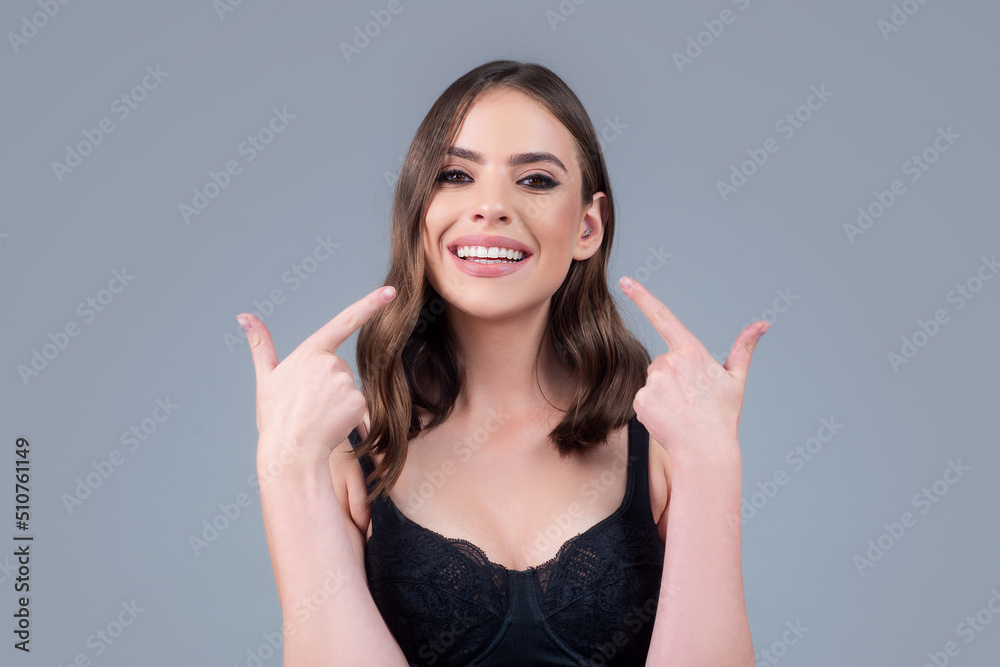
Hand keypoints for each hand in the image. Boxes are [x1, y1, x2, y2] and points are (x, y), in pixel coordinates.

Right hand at [238, 285, 394, 467]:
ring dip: (337, 398)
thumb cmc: (276, 417)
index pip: (345, 321)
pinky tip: (330, 423)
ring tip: (317, 414)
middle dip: (328, 381)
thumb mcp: (267, 378)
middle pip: (339, 366)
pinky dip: (348, 414)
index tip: (391, 292)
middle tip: (308, 402)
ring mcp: (346, 383)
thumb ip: (261, 344)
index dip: (371, 304)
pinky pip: (358, 404)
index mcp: (310, 352)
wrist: (290, 452)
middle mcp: (331, 363)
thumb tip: (243, 316)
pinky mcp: (359, 403)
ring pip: (348, 386)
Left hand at [619, 276, 767, 463]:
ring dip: (662, 394)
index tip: (625, 281)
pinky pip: (643, 399)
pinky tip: (669, 419)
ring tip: (681, 411)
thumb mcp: (736, 379)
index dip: (643, 297)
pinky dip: (652, 409)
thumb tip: (763, 324)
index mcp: (692, 353)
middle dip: (672, 377)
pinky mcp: (641, 400)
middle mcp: (669, 362)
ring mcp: (653, 382)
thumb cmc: (722, 416)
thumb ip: (744, 348)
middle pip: (661, 363)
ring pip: (652, 382)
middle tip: (690, 399)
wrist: (705, 451)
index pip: (664, 317)